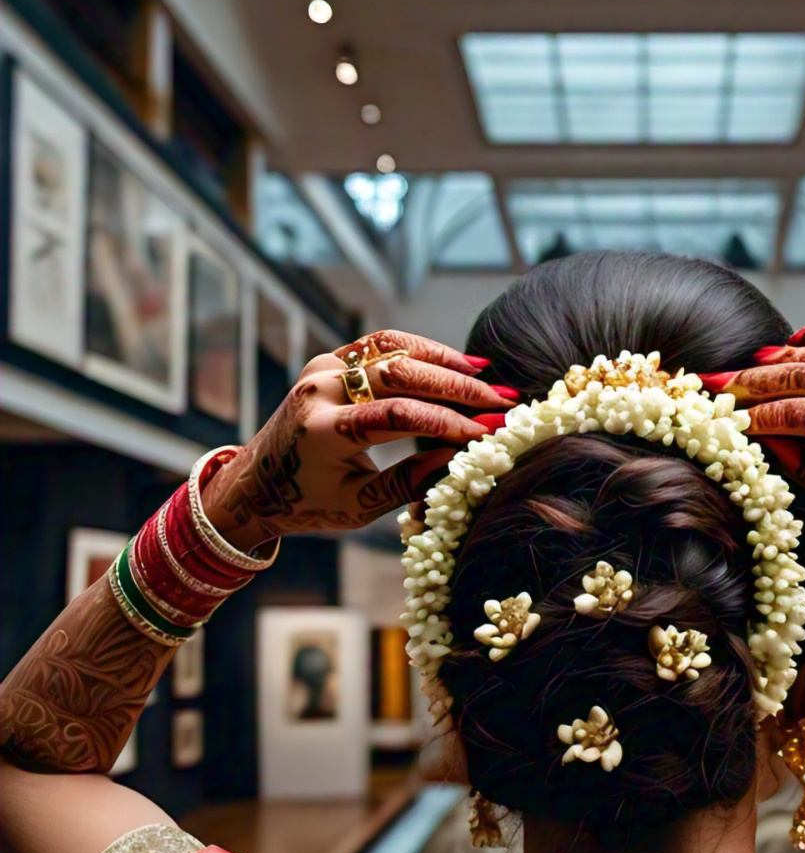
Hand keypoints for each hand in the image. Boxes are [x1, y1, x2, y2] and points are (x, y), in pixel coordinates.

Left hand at [202, 330, 513, 548]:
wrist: (257, 483)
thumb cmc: (308, 503)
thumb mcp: (358, 507)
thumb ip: (408, 482)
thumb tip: (460, 457)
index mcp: (323, 431)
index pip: (398, 415)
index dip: (448, 422)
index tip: (487, 432)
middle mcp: (320, 390)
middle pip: (400, 374)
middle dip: (457, 388)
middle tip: (500, 401)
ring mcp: (323, 369)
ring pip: (394, 350)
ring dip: (445, 361)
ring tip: (486, 376)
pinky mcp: (330, 361)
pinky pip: (382, 345)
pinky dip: (421, 350)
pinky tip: (456, 363)